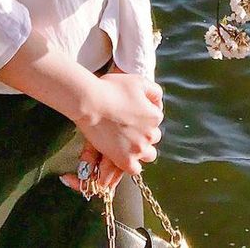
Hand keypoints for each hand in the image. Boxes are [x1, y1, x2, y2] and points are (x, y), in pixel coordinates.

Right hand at [60, 62, 160, 198]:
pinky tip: (123, 155)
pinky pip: (135, 169)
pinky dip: (131, 164)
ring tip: (127, 142)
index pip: (156, 119)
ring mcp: (137, 149)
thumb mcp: (138, 81)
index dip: (144, 115)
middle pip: (153, 137)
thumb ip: (154, 91)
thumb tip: (158, 102)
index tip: (132, 112)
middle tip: (128, 126)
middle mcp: (150, 135)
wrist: (91, 101)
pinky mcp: (124, 160)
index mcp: (155, 116)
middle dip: (144, 133)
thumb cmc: (112, 88)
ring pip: (148, 155)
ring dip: (140, 149)